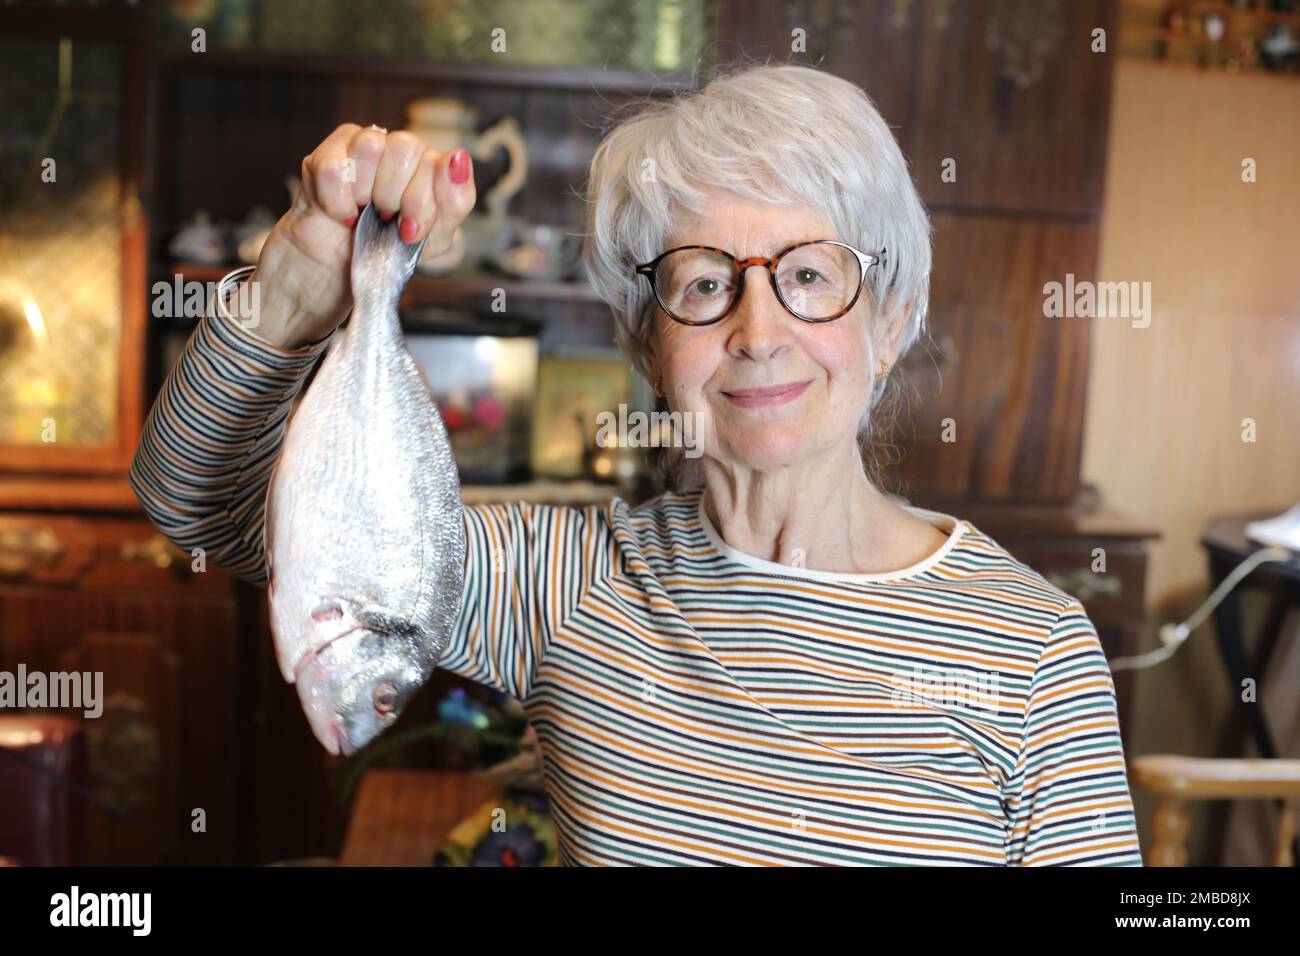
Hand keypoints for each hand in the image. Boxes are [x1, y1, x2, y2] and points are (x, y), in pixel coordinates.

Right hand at [248, 123, 475, 347]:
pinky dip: (337, 201)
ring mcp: (357, 148)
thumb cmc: (387, 252)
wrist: (337, 274)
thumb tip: (459, 157)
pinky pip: (334, 167)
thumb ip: (455, 201)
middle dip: (396, 196)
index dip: (423, 202)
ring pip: (371, 145)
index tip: (409, 230)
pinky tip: (341, 215)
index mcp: (427, 166)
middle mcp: (395, 149)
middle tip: (384, 219)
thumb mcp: (433, 240)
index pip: (437, 161)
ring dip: (367, 192)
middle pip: (406, 146)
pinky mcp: (321, 159)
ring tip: (362, 214)